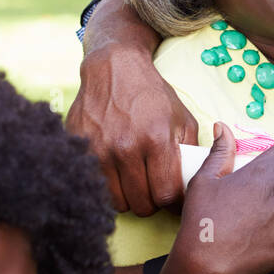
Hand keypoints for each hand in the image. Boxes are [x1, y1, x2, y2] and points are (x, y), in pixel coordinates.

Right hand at [68, 36, 195, 216]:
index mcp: (157, 139)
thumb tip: (195, 183)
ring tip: (135, 184)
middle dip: (152, 203)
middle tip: (154, 191)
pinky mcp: (78, 148)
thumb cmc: (153, 96)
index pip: (166, 194)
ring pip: (117, 202)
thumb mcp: (182, 118)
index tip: (174, 200)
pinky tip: (116, 175)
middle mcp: (126, 147)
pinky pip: (95, 186)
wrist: (114, 69)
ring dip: (129, 198)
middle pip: (142, 204)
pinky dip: (107, 187)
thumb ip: (192, 152)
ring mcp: (99, 150)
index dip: (173, 203)